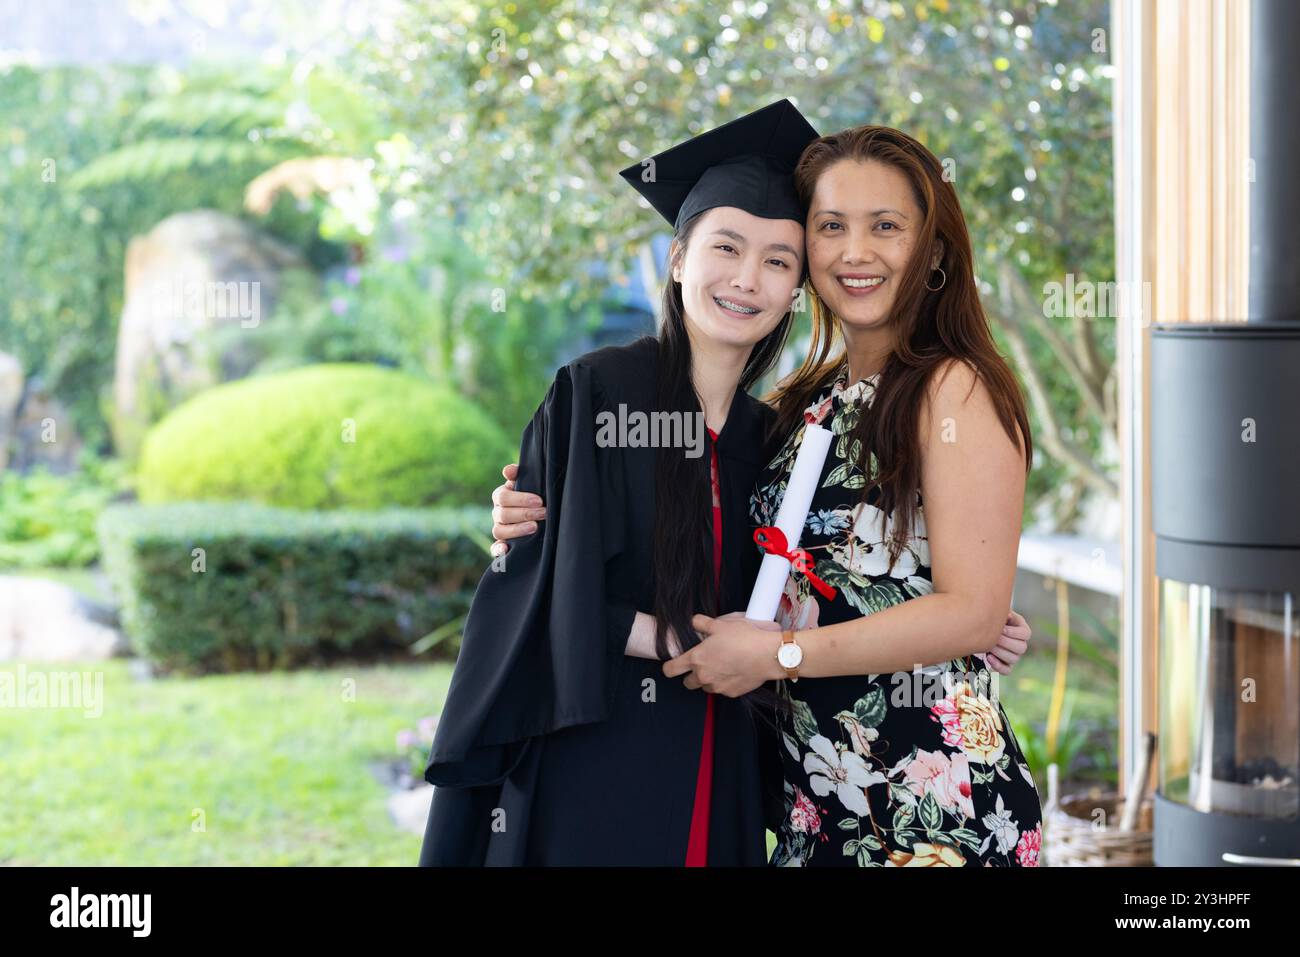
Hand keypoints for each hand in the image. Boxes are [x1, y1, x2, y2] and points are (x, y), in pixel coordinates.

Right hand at [489, 463, 547, 557]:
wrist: (540, 509)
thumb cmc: (534, 493)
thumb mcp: (528, 482)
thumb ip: (519, 474)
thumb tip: (508, 471)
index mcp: (501, 497)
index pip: (503, 497)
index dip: (520, 499)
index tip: (539, 500)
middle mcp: (497, 513)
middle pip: (502, 514)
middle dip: (524, 514)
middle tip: (543, 513)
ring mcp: (499, 529)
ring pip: (499, 531)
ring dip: (516, 530)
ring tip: (534, 527)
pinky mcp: (501, 544)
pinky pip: (495, 548)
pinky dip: (498, 550)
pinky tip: (507, 550)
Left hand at [662, 614, 783, 696]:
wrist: (768, 655)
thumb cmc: (744, 638)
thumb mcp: (720, 624)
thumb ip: (702, 623)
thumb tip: (694, 622)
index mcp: (696, 658)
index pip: (670, 670)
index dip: (669, 667)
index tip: (673, 665)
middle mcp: (704, 676)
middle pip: (687, 683)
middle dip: (691, 675)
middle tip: (703, 664)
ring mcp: (717, 686)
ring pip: (705, 687)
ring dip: (708, 680)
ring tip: (721, 666)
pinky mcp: (731, 693)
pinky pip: (722, 690)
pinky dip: (724, 683)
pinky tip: (734, 671)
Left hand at [984, 609, 1030, 674]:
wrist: (983, 629)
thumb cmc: (992, 619)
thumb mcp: (999, 613)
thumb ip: (1004, 612)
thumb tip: (1007, 615)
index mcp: (1022, 630)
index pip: (1026, 634)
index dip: (1014, 633)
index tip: (1002, 629)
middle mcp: (1021, 644)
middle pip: (1021, 648)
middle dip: (1006, 642)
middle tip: (994, 638)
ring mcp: (1014, 656)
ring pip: (1014, 659)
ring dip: (1000, 652)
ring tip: (989, 646)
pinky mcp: (1006, 666)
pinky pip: (1007, 670)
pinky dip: (998, 665)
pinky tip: (988, 657)